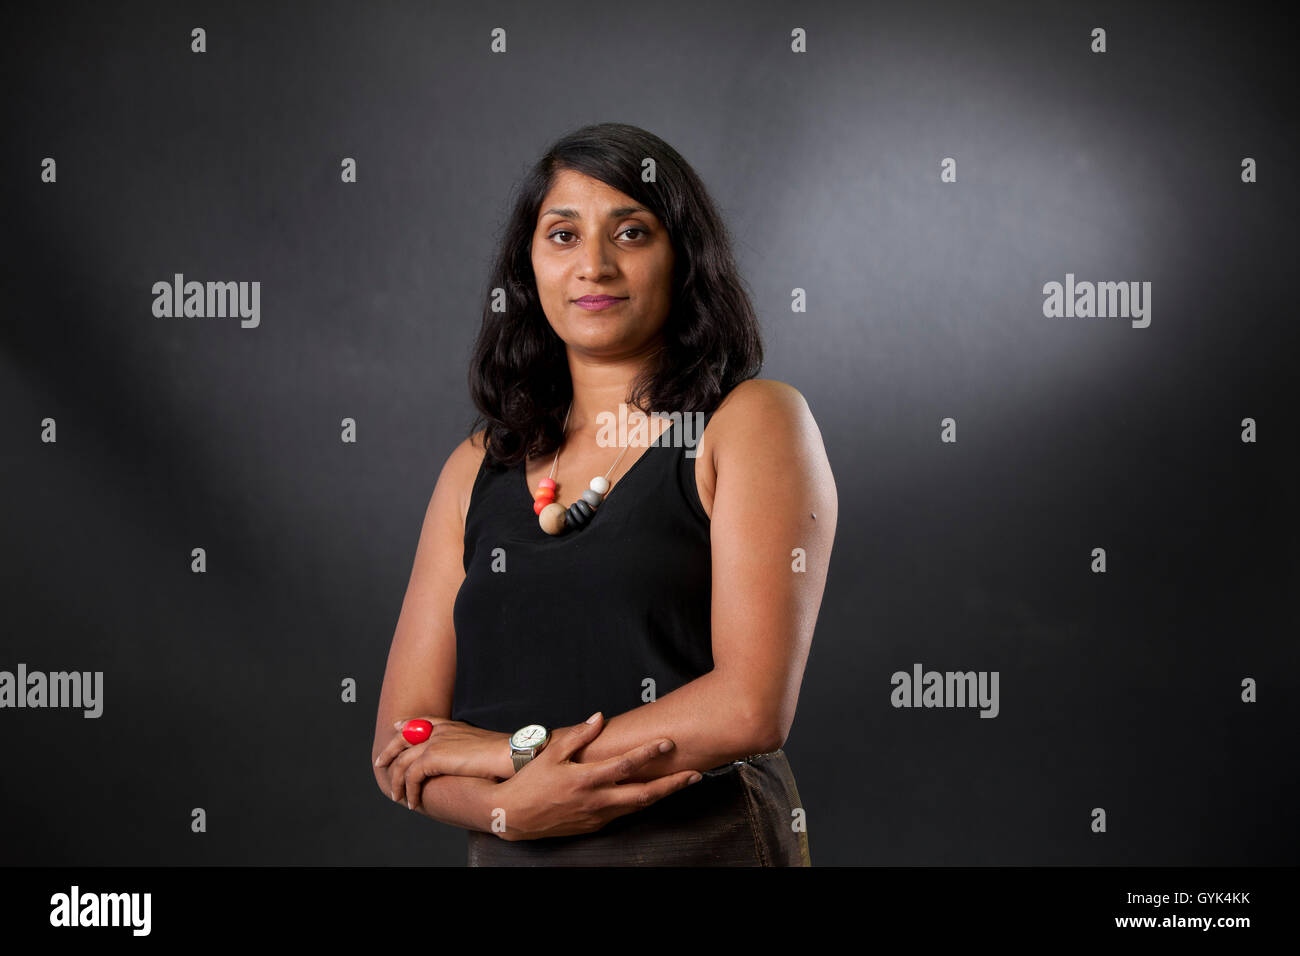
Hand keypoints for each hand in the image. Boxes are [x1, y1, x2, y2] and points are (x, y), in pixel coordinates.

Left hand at [375, 717, 510, 808]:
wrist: (508, 754)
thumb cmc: (502, 754)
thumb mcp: (480, 746)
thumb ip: (466, 749)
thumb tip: (465, 761)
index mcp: (451, 725)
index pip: (422, 720)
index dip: (406, 724)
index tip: (397, 727)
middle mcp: (440, 730)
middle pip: (403, 738)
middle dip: (389, 752)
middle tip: (380, 764)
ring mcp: (434, 741)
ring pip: (403, 761)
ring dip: (398, 782)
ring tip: (399, 797)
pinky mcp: (432, 756)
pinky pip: (411, 776)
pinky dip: (409, 791)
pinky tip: (413, 802)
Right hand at [494, 712, 702, 840]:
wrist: (513, 816)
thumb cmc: (531, 783)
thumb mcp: (552, 754)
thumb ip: (579, 735)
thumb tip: (599, 717)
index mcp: (586, 779)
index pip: (626, 764)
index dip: (649, 753)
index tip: (667, 742)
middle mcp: (596, 800)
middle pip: (644, 794)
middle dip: (672, 784)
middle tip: (694, 774)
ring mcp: (597, 816)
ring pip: (638, 806)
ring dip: (662, 794)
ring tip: (682, 783)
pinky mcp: (595, 826)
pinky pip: (623, 813)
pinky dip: (641, 802)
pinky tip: (652, 793)